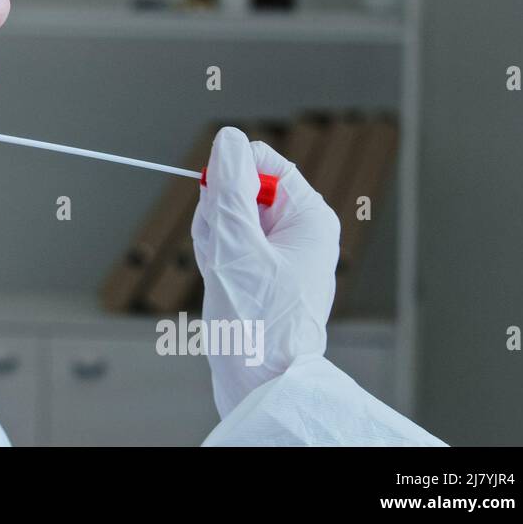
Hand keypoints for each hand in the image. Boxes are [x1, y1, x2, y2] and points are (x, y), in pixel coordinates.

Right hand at [191, 126, 339, 418]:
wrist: (261, 384)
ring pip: (229, 219)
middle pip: (242, 190)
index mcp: (310, 218)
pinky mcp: (260, 274)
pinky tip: (218, 282)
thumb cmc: (259, 323)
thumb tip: (228, 139)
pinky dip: (214, 258)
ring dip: (212, 239)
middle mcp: (299, 233)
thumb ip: (229, 187)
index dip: (231, 173)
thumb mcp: (236, 245)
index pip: (266, 163)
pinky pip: (228, 246)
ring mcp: (279, 255)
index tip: (213, 197)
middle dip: (218, 215)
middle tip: (221, 250)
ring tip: (221, 273)